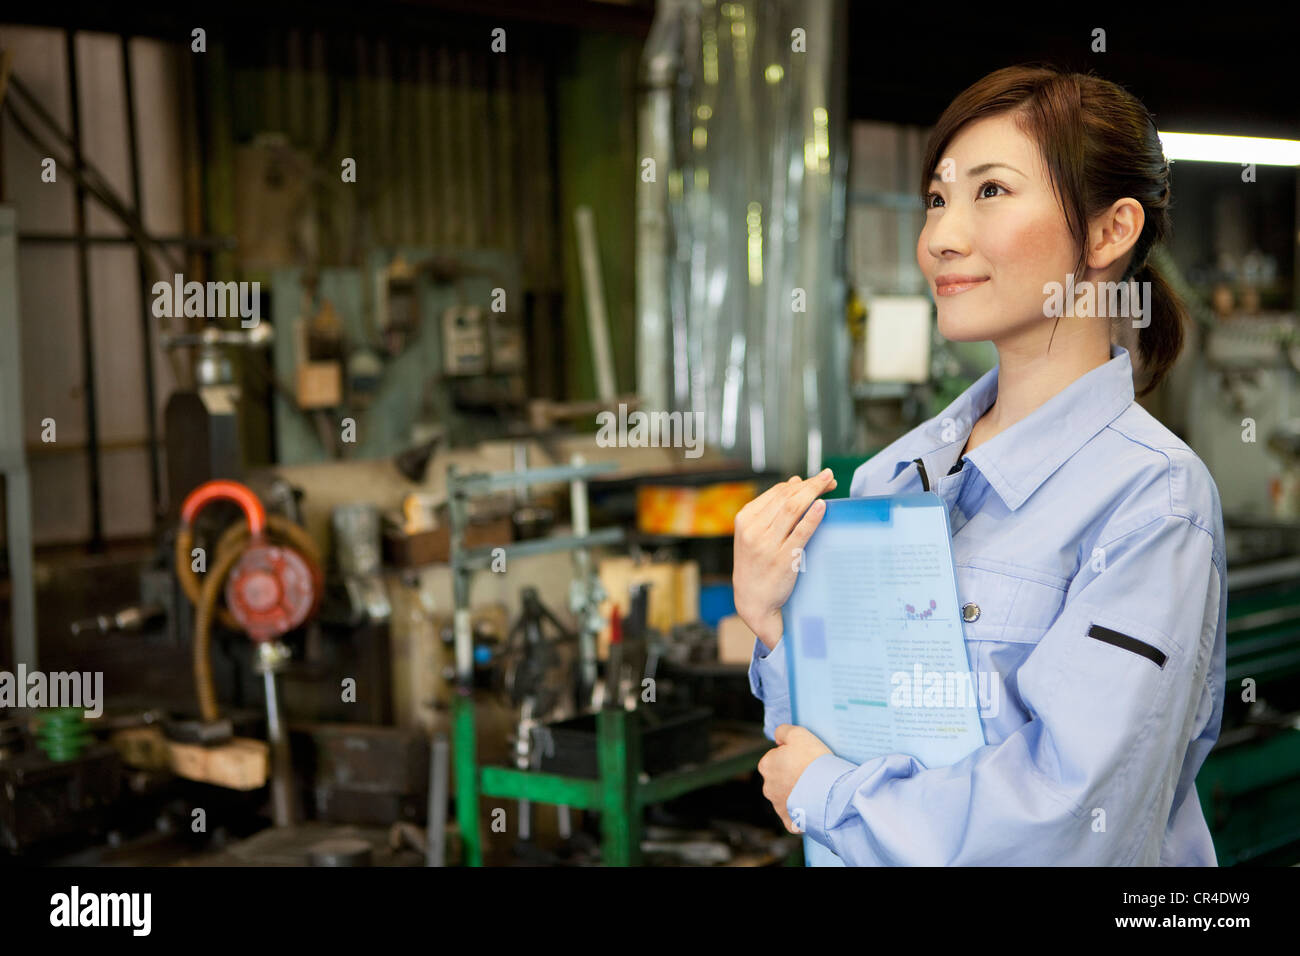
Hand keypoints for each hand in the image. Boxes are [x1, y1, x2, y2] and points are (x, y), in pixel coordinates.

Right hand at [733, 469, 836, 648]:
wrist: (752, 601)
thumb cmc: (756, 565)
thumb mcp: (754, 535)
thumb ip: (772, 510)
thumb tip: (795, 481)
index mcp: (745, 519)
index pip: (777, 492)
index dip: (800, 482)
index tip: (820, 479)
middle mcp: (753, 530)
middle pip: (786, 497)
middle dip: (810, 484)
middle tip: (829, 477)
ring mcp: (766, 545)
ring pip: (792, 509)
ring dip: (813, 492)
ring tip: (829, 483)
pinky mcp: (782, 560)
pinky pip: (800, 532)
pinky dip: (812, 517)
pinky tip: (823, 506)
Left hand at [757, 724, 831, 833]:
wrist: (829, 790)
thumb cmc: (813, 760)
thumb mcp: (798, 734)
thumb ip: (783, 731)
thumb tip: (778, 738)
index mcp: (766, 765)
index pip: (775, 758)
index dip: (791, 756)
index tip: (804, 758)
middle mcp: (767, 786)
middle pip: (779, 778)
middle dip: (791, 776)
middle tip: (810, 773)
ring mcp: (778, 805)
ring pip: (786, 797)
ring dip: (797, 793)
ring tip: (814, 789)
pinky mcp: (789, 820)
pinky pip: (793, 817)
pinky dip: (800, 814)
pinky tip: (811, 808)